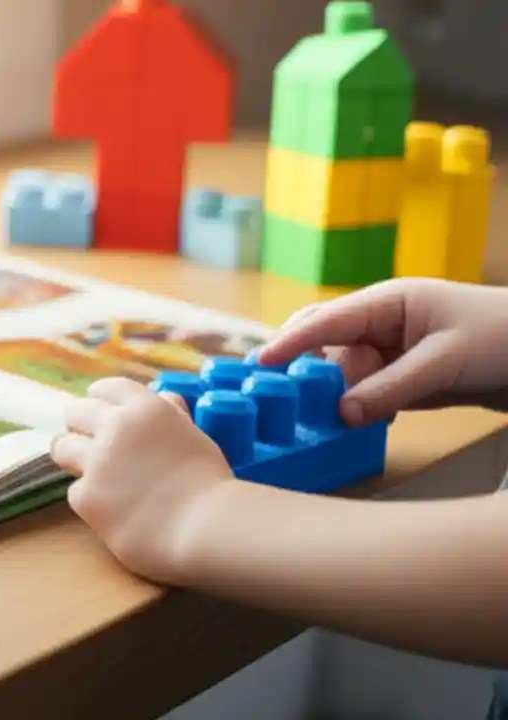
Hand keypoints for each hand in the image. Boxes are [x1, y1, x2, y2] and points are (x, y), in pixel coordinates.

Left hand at [50, 377, 233, 584]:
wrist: (206, 527)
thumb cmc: (210, 485)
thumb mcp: (196, 437)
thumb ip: (174, 417)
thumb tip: (164, 399)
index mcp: (145, 409)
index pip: (107, 388)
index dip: (100, 399)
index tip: (100, 411)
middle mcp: (115, 427)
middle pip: (76, 412)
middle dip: (79, 425)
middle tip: (89, 442)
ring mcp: (97, 461)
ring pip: (62, 446)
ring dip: (71, 455)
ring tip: (84, 469)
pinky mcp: (87, 496)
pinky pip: (76, 490)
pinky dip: (90, 499)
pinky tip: (110, 508)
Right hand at [258, 278, 507, 424]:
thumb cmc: (502, 338)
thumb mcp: (444, 363)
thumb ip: (391, 388)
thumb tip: (342, 413)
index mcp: (388, 302)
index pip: (324, 321)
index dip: (289, 344)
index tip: (260, 367)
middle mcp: (381, 323)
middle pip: (321, 340)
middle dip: (298, 365)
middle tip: (274, 393)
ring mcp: (390, 349)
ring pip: (341, 372)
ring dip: (330, 394)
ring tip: (319, 419)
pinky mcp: (401, 375)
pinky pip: (363, 390)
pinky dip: (354, 406)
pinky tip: (355, 423)